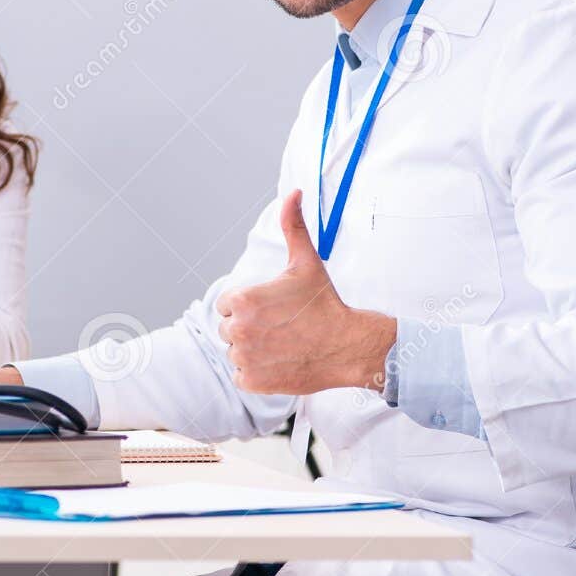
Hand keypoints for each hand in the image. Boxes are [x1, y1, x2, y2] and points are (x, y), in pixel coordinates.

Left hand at [216, 189, 395, 394]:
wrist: (347, 345)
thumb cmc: (325, 303)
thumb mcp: (306, 261)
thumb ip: (293, 225)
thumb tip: (293, 193)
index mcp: (242, 300)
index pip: (228, 304)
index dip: (249, 306)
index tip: (272, 309)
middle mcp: (237, 330)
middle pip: (229, 329)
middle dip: (250, 328)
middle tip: (280, 327)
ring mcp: (244, 358)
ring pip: (236, 352)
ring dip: (253, 350)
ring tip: (282, 344)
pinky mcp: (252, 381)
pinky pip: (241, 375)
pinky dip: (256, 372)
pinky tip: (279, 361)